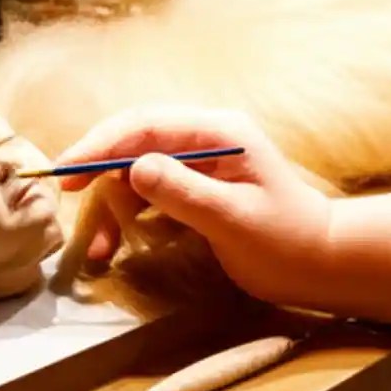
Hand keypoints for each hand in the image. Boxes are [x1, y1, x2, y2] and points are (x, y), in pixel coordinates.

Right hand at [55, 106, 335, 305]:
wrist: (324, 265)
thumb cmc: (288, 242)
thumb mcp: (234, 219)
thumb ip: (184, 192)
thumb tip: (133, 168)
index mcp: (218, 133)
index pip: (145, 125)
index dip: (101, 145)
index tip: (68, 171)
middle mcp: (206, 139)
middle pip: (135, 140)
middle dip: (98, 168)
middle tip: (65, 195)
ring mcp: (201, 162)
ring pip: (138, 170)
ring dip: (113, 204)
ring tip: (100, 249)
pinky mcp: (197, 188)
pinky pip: (150, 193)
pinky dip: (129, 216)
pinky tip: (118, 244)